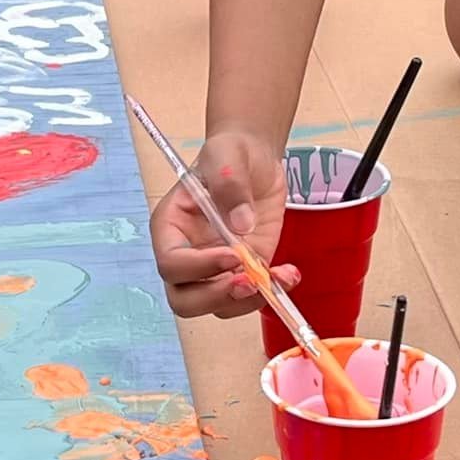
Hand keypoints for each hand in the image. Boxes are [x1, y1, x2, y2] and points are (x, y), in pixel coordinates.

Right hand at [149, 128, 292, 319]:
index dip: (198, 267)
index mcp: (170, 227)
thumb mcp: (227, 156)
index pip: (171, 263)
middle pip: (184, 299)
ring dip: (248, 301)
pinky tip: (289, 274)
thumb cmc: (230, 153)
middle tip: (248, 281)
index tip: (232, 253)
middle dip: (216, 297)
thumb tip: (241, 224)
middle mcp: (188, 255)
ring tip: (278, 277)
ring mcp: (216, 268)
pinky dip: (271, 293)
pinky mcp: (244, 271)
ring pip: (219, 306)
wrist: (254, 159)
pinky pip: (250, 297)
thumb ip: (230, 185)